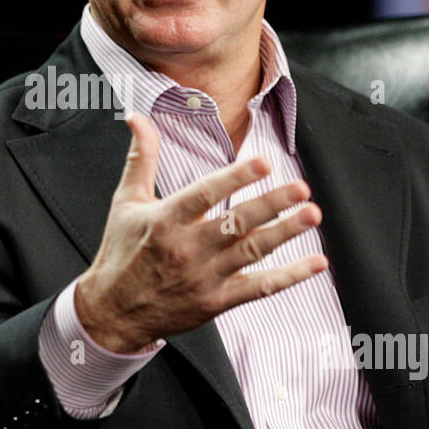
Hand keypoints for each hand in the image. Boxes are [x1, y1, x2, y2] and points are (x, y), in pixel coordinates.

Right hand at [74, 111, 328, 353]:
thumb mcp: (125, 202)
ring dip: (285, 232)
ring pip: (252, 251)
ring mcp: (204, 277)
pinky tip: (315, 263)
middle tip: (301, 188)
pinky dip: (289, 277)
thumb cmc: (121, 252)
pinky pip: (259, 288)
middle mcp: (187, 248)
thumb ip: (140, 157)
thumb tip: (137, 117)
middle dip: (271, 204)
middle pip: (236, 222)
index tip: (264, 162)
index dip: (236, 177)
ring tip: (312, 215)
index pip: (205, 194)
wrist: (113, 312)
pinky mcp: (216, 301)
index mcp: (166, 220)